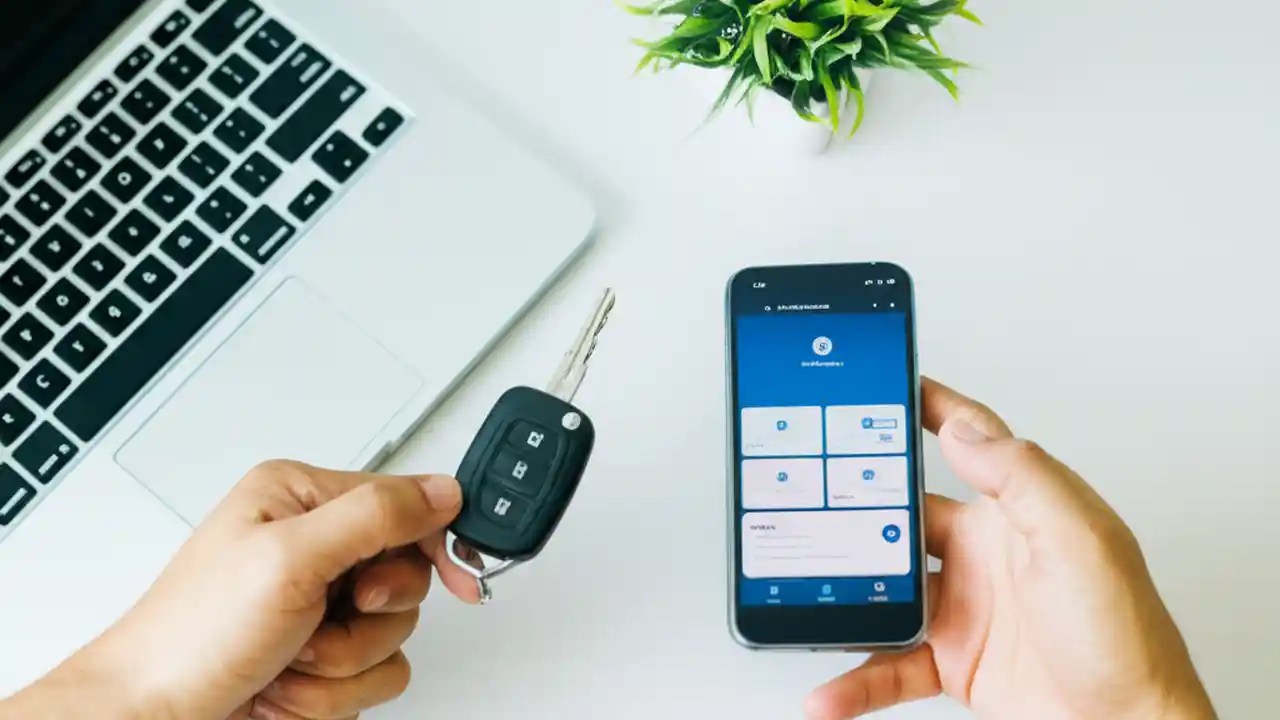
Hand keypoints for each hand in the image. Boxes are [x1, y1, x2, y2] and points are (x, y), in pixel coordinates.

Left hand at [4, 461, 481, 719]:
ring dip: (343, 662)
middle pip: (406, 576)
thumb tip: (443, 490)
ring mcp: (318, 609)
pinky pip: (375, 677)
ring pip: (394, 636)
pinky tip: (286, 686)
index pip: (404, 503)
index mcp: (301, 500)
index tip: (459, 577)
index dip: (435, 541)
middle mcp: (313, 549)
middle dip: (367, 618)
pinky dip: (332, 693)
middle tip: (326, 618)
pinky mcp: (321, 660)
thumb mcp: (289, 556)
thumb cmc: (191, 636)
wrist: (151, 718)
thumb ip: (375, 515)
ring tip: (290, 659)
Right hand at [804, 379, 1216, 719]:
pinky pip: (888, 663)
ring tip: (802, 598)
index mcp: (1017, 510)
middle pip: (903, 514)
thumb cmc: (1127, 638)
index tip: (888, 383)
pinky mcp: (952, 659)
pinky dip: (855, 679)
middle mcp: (985, 551)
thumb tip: (963, 431)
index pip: (969, 439)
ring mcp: (964, 606)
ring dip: (842, 597)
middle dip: (856, 506)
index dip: (931, 406)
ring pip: (882, 588)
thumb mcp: (1080, 540)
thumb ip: (1021, 477)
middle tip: (808, 498)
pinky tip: (830, 689)